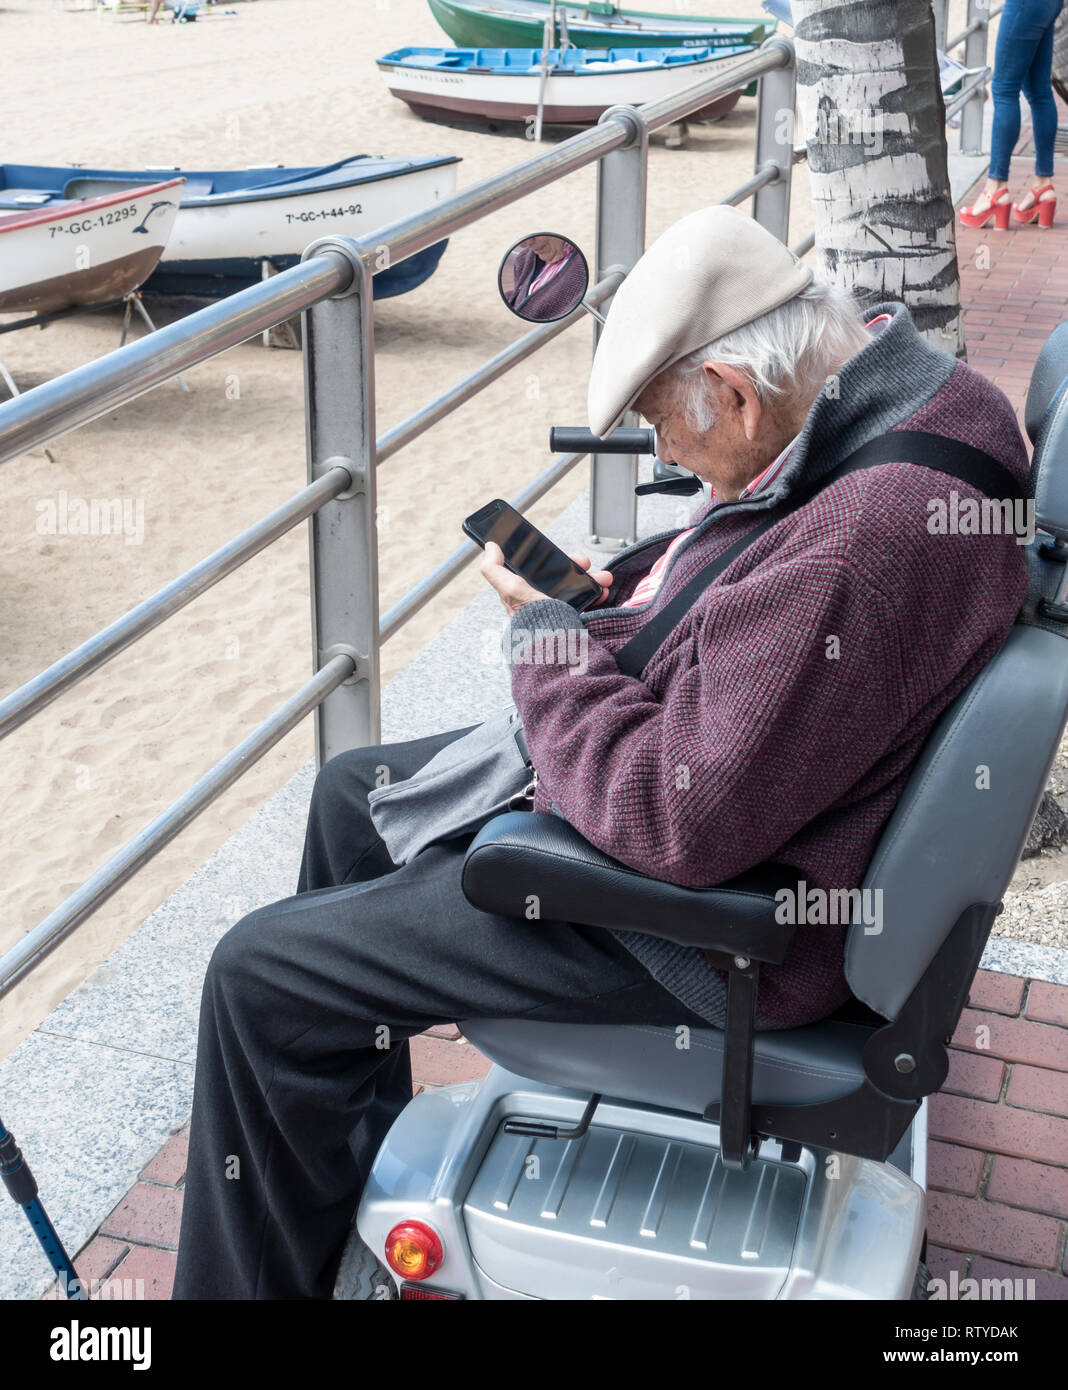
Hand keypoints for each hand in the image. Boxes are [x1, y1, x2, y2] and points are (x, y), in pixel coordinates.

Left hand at [479, 542, 612, 616]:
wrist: (553, 646)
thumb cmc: (530, 619)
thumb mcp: (509, 589)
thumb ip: (494, 569)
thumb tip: (490, 547)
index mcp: (526, 593)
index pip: (541, 570)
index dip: (555, 560)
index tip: (567, 556)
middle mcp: (543, 601)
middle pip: (563, 577)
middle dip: (578, 567)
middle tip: (586, 562)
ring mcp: (559, 611)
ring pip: (579, 588)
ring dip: (593, 580)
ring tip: (604, 579)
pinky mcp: (573, 621)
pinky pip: (588, 603)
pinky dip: (596, 596)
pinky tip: (602, 592)